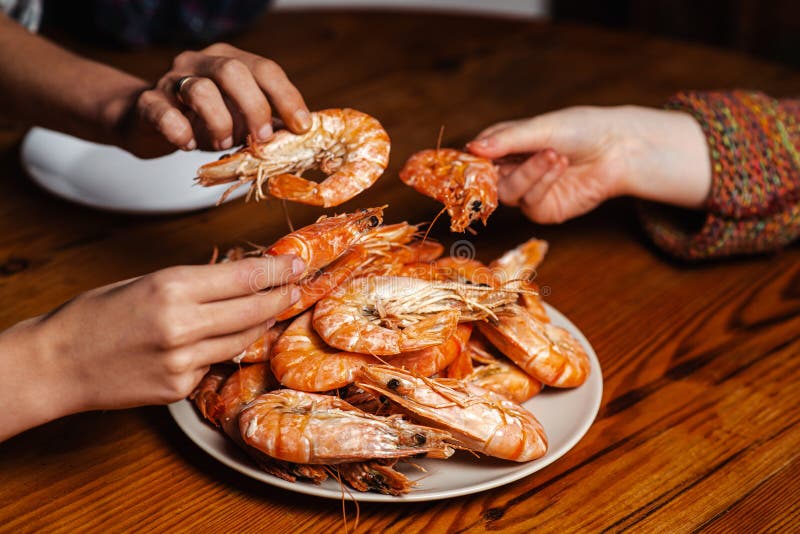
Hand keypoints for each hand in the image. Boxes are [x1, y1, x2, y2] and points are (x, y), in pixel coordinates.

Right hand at [0, 254, 303, 439]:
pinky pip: (216, 364)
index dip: (277, 269)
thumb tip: (239, 278)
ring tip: (274, 309)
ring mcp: (183, 361)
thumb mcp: (146, 282)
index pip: (243, 277)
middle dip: (282, 297)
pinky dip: (223, 349)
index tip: (296, 263)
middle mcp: (182, 326)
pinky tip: (219, 339)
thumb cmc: (95, 315)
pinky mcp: (179, 388)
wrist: (58, 363)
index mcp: (171, 288)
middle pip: (254, 310)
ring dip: (261, 323)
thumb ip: (195, 284)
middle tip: (298, 287)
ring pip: (242, 340)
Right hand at [112, 43, 310, 156]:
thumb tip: (302, 133)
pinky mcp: (148, 103)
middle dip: (255, 107)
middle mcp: (199, 63)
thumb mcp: (240, 119)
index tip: (302, 126)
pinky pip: (164, 115)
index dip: (286, 97)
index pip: (265, 69)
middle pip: (233, 72)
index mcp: (228, 60)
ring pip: (200, 90)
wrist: (147, 122)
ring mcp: (171, 80)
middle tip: (262, 138)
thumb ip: (267, 121)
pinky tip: (189, 143)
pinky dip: (181, 133)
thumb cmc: (202, 121)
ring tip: (222, 142)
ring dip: (219, 123)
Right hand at [467, 106, 711, 222]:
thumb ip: (507, 140)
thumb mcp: (541, 128)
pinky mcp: (543, 209)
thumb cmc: (581, 129)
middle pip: (485, 180)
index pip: (476, 155)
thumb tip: (471, 149)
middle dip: (495, 171)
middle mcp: (512, 169)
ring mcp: (527, 191)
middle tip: (502, 161)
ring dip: (528, 174)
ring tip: (553, 155)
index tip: (469, 157)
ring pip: (507, 193)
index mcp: (506, 145)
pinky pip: (530, 202)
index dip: (470, 159)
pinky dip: (543, 183)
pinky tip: (560, 165)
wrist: (618, 148)